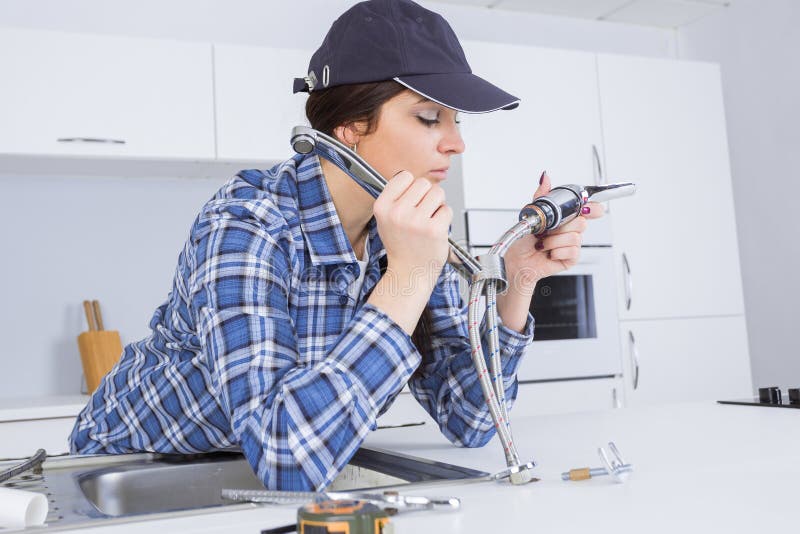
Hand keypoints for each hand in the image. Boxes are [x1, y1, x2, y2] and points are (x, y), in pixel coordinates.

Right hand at [373, 171, 452, 286]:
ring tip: (429, 220)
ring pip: (438, 193)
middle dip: (427, 195)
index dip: (411, 186)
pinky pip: (447, 209)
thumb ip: (395, 197)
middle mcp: (397, 213)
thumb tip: (410, 177)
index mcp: (382, 207)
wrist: (409, 273)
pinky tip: (435, 230)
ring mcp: (416, 221)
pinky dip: (445, 218)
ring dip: (438, 205)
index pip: (404, 176)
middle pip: (423, 183)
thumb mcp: (386, 219)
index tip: (411, 199)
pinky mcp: (434, 229)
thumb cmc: (400, 245)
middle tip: (422, 213)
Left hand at [503, 171, 605, 296]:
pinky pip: (571, 251)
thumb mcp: (532, 213)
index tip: (586, 208)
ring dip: (554, 240)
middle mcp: (570, 230)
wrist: (516, 260)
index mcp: (565, 217)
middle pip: (582, 223)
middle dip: (561, 227)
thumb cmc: (523, 239)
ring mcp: (571, 245)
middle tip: (548, 230)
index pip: (590, 209)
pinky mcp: (570, 258)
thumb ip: (542, 195)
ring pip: (574, 238)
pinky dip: (556, 251)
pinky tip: (548, 252)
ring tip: (544, 243)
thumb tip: (545, 178)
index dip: (593, 207)